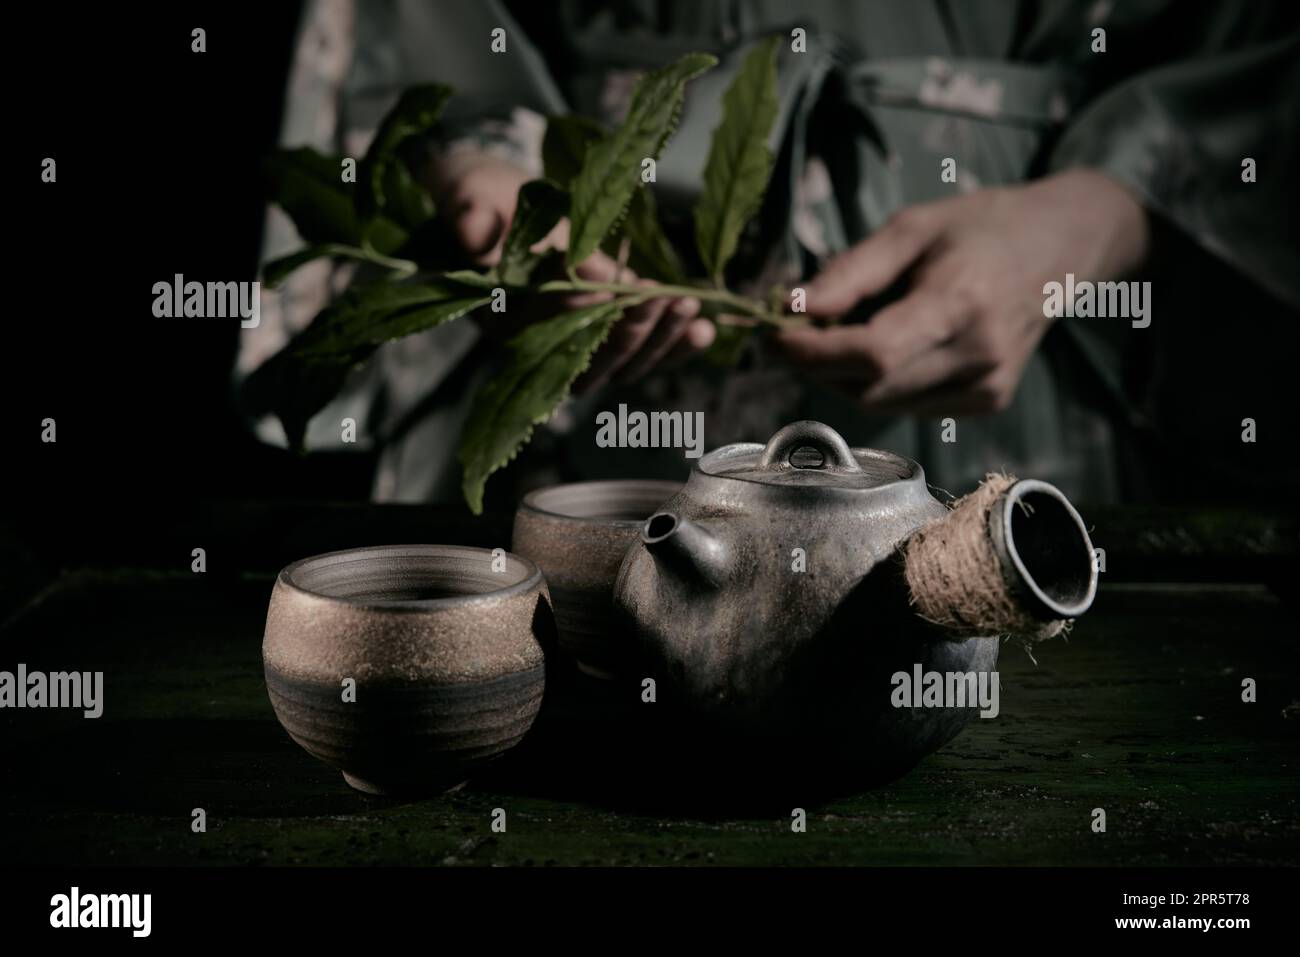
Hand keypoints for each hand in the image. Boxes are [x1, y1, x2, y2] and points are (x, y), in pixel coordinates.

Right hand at [426, 149, 713, 388]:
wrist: (497, 200)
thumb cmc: (481, 195)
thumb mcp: (470, 193)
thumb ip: (471, 212)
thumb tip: (475, 230)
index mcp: (499, 318)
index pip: (537, 331)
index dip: (574, 315)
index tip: (606, 290)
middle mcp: (535, 347)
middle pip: (586, 364)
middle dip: (628, 334)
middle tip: (664, 299)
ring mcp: (575, 345)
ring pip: (620, 366)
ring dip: (659, 341)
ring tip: (690, 308)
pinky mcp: (606, 334)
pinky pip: (642, 354)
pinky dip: (673, 345)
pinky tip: (704, 330)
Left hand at [776, 169, 1149, 414]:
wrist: (1062, 248)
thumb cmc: (981, 227)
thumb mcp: (912, 227)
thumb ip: (850, 272)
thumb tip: (792, 308)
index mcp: (962, 303)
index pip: (872, 353)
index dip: (813, 353)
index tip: (773, 338)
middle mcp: (980, 356)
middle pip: (869, 386)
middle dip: (818, 365)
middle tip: (792, 332)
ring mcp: (988, 387)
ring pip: (882, 404)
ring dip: (844, 377)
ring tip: (841, 334)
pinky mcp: (988, 402)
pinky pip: (907, 407)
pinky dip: (879, 384)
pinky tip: (886, 347)